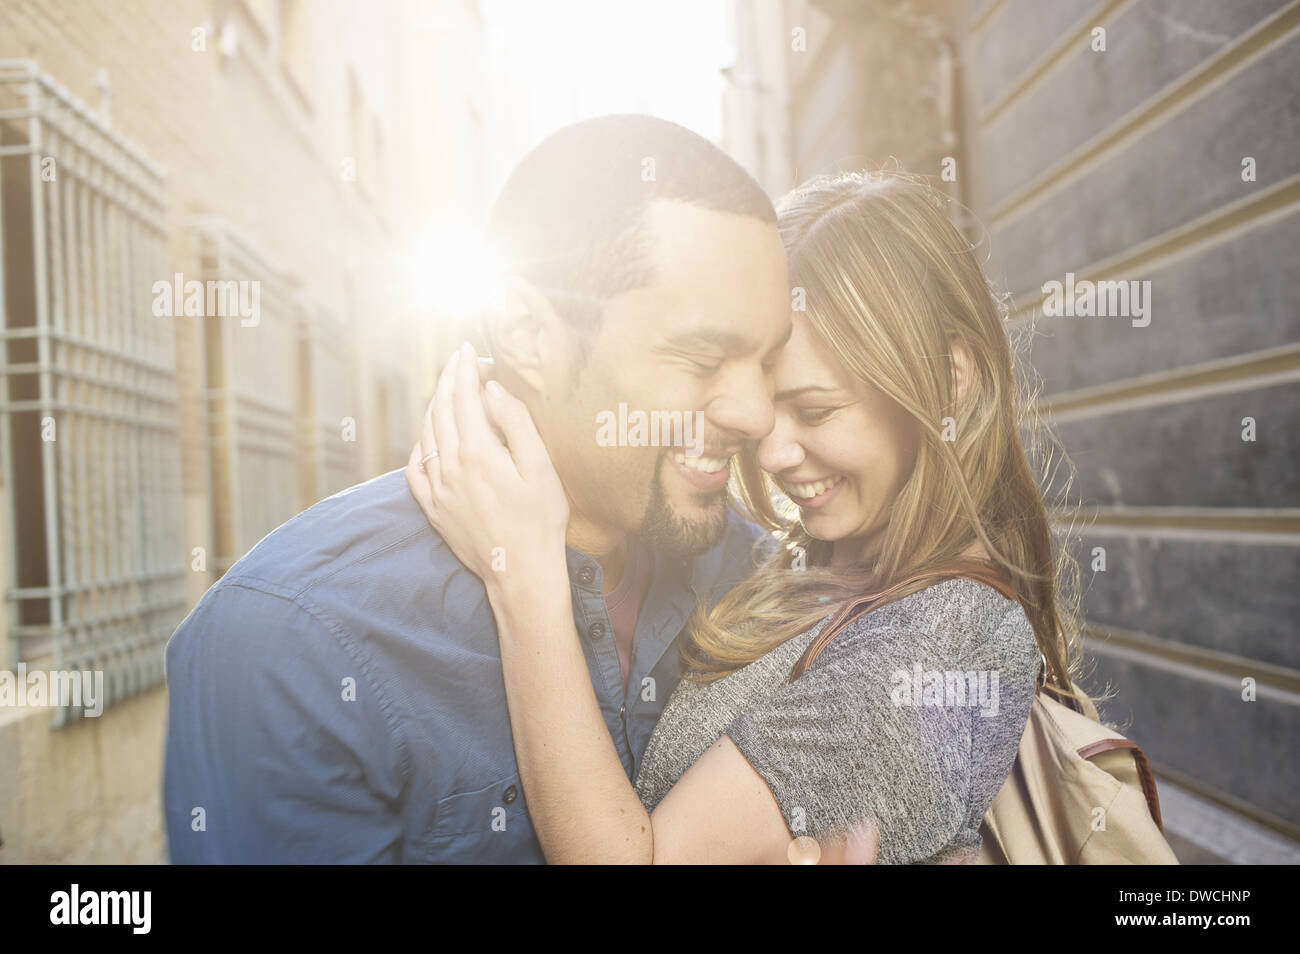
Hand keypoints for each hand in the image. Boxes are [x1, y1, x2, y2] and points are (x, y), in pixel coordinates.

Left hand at [405, 342, 568, 590]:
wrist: (521, 573)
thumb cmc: (541, 521)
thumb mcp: (541, 468)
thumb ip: (516, 424)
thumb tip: (492, 389)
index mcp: (478, 452)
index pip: (464, 396)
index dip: (465, 368)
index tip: (469, 349)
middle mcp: (450, 467)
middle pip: (441, 408)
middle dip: (449, 378)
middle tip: (459, 359)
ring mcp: (437, 489)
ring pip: (426, 433)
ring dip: (435, 405)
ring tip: (449, 389)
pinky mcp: (433, 508)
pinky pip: (414, 466)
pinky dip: (420, 442)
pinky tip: (430, 435)